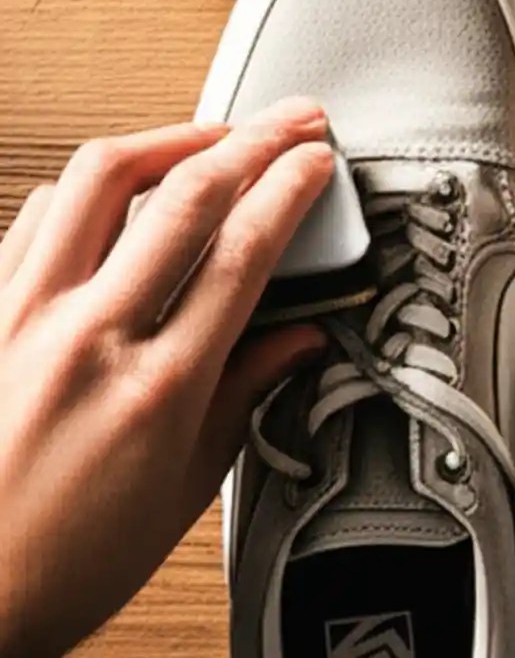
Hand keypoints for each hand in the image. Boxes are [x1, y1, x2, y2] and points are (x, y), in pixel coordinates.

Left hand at [0, 98, 333, 655]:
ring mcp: (21, 314)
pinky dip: (88, 186)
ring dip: (164, 139)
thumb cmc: (65, 561)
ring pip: (94, 179)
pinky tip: (118, 189)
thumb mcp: (187, 486)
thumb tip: (300, 340)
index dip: (290, 190)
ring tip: (207, 136)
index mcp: (155, 388)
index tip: (317, 162)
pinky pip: (35, 215)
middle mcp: (84, 335)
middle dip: (250, 139)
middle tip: (290, 120)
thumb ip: (247, 393)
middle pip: (181, 195)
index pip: (241, 252)